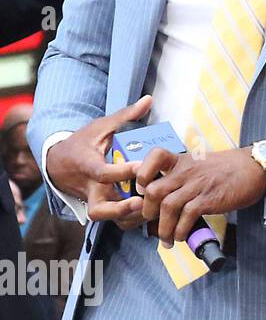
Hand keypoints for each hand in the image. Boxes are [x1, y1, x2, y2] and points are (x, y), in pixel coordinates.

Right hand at [45, 95, 152, 228]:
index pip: (103, 173)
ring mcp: (94, 200)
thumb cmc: (83, 142)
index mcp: (88, 166)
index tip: (141, 167)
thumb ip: (126, 115)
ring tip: (153, 209)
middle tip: (143, 201)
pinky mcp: (101, 207)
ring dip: (130, 218)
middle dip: (120, 209)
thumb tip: (149, 99)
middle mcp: (90, 188)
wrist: (58, 161)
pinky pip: (115, 220)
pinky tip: (153, 211)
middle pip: (99, 209)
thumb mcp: (101, 126)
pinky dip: (132, 219)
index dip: (121, 172)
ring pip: (108, 220)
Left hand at [135, 145, 265, 245]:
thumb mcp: (202, 164)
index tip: (142, 188)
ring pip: (167, 207)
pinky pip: (187, 216)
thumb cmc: (230, 168)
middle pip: (154, 190)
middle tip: (152, 222)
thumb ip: (184, 175)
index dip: (142, 173)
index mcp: (183, 160)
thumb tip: (168, 197)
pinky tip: (181, 236)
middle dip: (147, 211)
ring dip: (163, 228)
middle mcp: (187, 171)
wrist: (255, 168)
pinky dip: (180, 230)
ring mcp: (198, 185)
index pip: (155, 156)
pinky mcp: (209, 199)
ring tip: (166, 238)